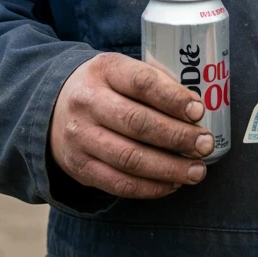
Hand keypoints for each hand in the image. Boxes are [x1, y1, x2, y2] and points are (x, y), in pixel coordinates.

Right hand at [49, 53, 214, 199]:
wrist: (53, 107)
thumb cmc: (105, 87)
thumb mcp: (122, 69)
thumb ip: (155, 81)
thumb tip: (195, 108)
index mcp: (104, 69)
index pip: (142, 83)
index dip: (173, 98)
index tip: (199, 111)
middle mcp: (88, 102)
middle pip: (138, 123)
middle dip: (178, 137)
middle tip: (205, 145)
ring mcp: (81, 137)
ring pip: (130, 158)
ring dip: (169, 168)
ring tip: (197, 171)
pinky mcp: (79, 168)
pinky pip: (118, 183)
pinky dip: (150, 187)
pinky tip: (172, 183)